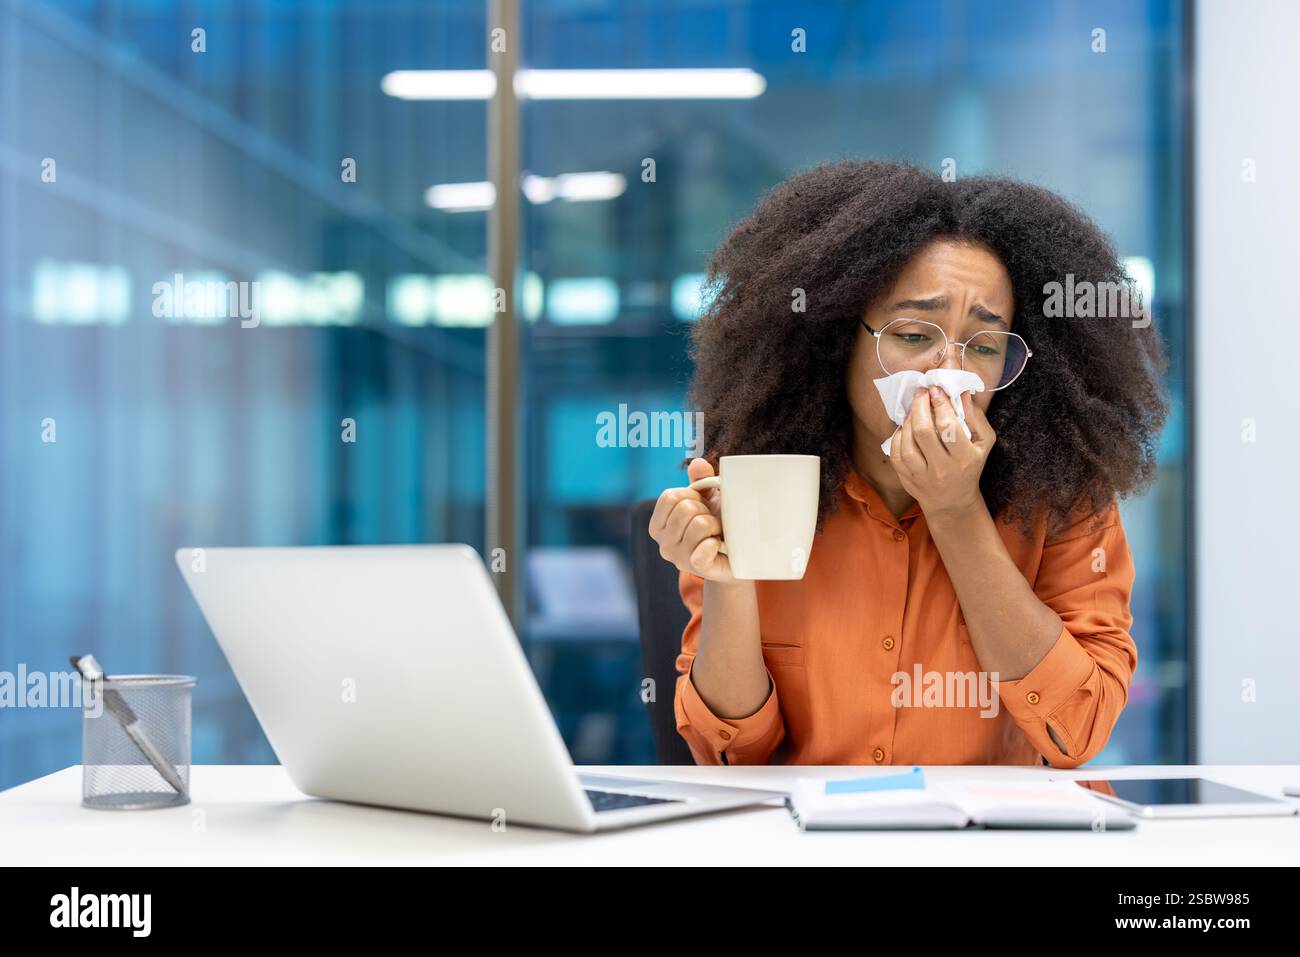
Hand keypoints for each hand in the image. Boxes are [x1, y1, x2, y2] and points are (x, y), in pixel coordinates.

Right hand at [647, 457, 734, 582]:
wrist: (737, 555)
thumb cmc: (718, 523)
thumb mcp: (709, 499)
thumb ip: (701, 480)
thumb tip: (697, 462)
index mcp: (658, 525)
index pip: (670, 497)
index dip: (691, 495)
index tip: (701, 506)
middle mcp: (663, 543)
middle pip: (685, 508)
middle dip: (706, 510)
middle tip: (712, 523)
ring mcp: (678, 558)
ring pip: (699, 524)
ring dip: (715, 525)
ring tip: (717, 534)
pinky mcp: (696, 568)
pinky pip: (704, 549)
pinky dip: (715, 543)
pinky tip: (717, 547)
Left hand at [887, 387, 994, 517]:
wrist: (953, 501)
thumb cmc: (970, 465)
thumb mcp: (983, 442)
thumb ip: (975, 416)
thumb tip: (961, 391)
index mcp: (965, 458)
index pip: (949, 427)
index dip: (940, 404)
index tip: (935, 389)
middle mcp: (942, 469)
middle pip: (924, 432)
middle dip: (920, 406)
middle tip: (921, 392)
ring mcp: (922, 476)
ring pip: (907, 445)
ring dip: (907, 421)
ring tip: (913, 410)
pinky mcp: (907, 480)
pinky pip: (896, 455)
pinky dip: (897, 438)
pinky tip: (905, 429)